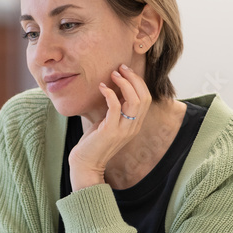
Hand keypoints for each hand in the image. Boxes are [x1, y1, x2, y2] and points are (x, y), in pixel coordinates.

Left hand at [68, 64, 151, 189]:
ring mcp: (123, 130)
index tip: (125, 70)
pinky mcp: (110, 131)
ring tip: (113, 74)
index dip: (138, 82)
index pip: (146, 98)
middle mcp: (133, 127)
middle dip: (134, 79)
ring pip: (134, 101)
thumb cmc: (95, 141)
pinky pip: (115, 107)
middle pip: (144, 97)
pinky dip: (110, 93)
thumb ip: (116, 109)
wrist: (86, 163)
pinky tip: (102, 87)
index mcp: (135, 124)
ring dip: (124, 84)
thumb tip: (116, 88)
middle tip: (120, 68)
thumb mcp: (109, 122)